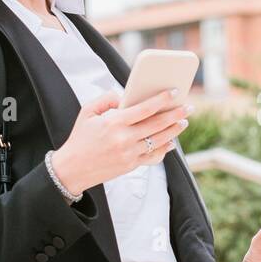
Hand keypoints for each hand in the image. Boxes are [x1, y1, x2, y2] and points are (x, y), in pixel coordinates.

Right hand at [51, 88, 192, 192]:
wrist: (72, 169)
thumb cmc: (80, 137)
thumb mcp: (87, 112)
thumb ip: (106, 99)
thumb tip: (125, 96)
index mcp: (114, 122)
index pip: (145, 108)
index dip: (162, 99)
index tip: (175, 92)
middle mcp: (124, 139)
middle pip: (158, 124)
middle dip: (176, 114)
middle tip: (188, 107)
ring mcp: (129, 154)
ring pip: (159, 141)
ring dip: (174, 130)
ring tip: (183, 122)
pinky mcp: (131, 166)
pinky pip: (154, 157)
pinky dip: (165, 149)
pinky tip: (171, 142)